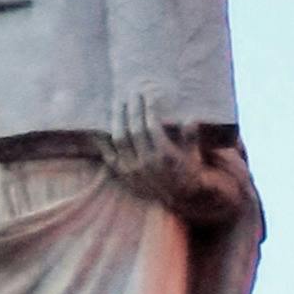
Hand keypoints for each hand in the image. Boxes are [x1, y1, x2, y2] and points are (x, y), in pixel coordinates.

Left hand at [109, 91, 246, 215]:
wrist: (177, 201)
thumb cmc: (187, 175)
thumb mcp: (194, 157)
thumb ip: (191, 138)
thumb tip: (190, 118)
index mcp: (165, 156)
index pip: (152, 125)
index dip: (149, 108)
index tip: (148, 94)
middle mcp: (147, 162)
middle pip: (134, 128)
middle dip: (133, 108)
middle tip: (132, 92)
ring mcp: (132, 169)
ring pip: (120, 138)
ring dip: (118, 117)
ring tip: (118, 102)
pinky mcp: (122, 175)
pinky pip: (108, 154)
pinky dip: (102, 139)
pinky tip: (99, 124)